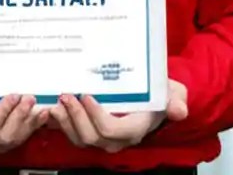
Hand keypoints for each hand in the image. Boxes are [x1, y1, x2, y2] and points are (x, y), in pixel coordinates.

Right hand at [0, 92, 48, 158]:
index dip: (1, 113)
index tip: (11, 95)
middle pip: (4, 136)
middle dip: (20, 118)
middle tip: (29, 98)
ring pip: (14, 139)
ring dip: (29, 123)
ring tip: (39, 106)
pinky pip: (18, 138)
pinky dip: (31, 127)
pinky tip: (41, 115)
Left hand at [48, 79, 188, 152]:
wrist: (154, 98)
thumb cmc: (160, 94)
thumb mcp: (173, 93)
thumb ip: (176, 101)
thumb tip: (179, 111)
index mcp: (134, 129)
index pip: (110, 130)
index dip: (95, 115)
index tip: (87, 95)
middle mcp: (117, 139)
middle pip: (90, 136)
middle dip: (75, 117)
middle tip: (66, 95)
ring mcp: (102, 138)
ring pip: (79, 138)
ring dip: (65, 121)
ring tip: (56, 102)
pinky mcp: (91, 132)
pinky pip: (73, 134)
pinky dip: (61, 123)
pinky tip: (53, 108)